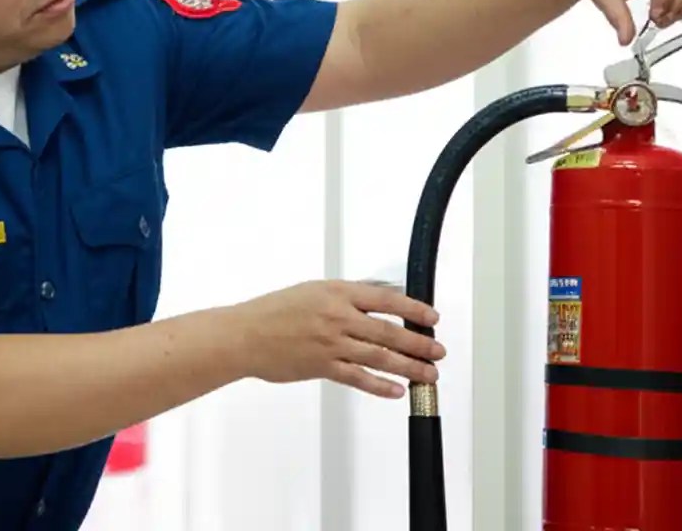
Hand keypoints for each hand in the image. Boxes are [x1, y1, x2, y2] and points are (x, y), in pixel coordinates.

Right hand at [228, 280, 444, 398]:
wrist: (244, 335)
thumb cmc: (273, 311)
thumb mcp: (312, 290)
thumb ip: (346, 295)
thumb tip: (380, 296)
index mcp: (336, 293)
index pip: (386, 299)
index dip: (414, 310)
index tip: (432, 318)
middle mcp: (337, 317)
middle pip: (389, 331)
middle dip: (419, 343)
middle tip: (438, 350)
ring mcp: (331, 344)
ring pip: (380, 357)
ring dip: (409, 366)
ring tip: (428, 373)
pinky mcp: (322, 367)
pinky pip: (358, 378)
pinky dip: (380, 386)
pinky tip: (396, 391)